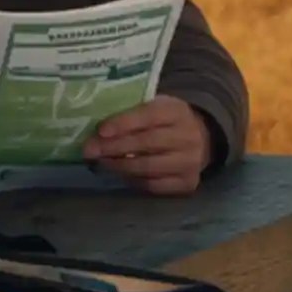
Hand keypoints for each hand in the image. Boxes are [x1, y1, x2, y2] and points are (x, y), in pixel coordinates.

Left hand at [82, 94, 211, 195]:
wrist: (202, 137)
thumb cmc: (165, 119)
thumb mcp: (153, 106)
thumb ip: (130, 113)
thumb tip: (96, 130)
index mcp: (176, 111)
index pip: (148, 116)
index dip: (123, 123)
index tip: (101, 131)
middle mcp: (187, 136)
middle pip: (146, 143)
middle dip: (114, 147)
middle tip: (89, 151)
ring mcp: (190, 162)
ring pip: (148, 167)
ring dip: (119, 166)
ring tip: (101, 163)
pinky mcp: (188, 183)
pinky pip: (154, 185)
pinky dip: (133, 181)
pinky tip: (120, 174)